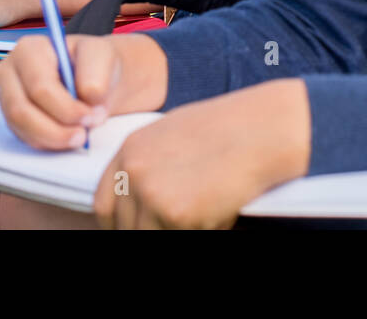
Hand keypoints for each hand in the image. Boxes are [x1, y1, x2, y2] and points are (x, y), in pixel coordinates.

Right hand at [0, 34, 128, 148]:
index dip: (66, 107)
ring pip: (21, 127)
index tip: (92, 116)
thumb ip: (97, 71)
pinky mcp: (12, 119)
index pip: (39, 86)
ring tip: (80, 137)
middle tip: (84, 134)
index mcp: (30, 49)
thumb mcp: (103, 56)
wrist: (95, 81)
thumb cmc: (94, 65)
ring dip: (53, 138)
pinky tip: (67, 138)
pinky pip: (24, 138)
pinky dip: (48, 143)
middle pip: (22, 110)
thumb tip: (88, 95)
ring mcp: (7, 96)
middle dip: (56, 128)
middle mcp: (10, 71)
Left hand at [92, 79, 310, 228]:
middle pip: (125, 227)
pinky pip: (185, 237)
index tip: (134, 228)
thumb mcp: (173, 136)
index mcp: (130, 150)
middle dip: (147, 230)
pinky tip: (221, 209)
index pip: (104, 204)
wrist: (261, 130)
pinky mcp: (176, 214)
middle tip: (175, 224)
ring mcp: (152, 194)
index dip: (119, 223)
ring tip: (207, 208)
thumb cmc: (228, 129)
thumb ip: (148, 166)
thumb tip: (141, 201)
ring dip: (178, 230)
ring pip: (153, 234)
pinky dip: (206, 229)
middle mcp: (133, 172)